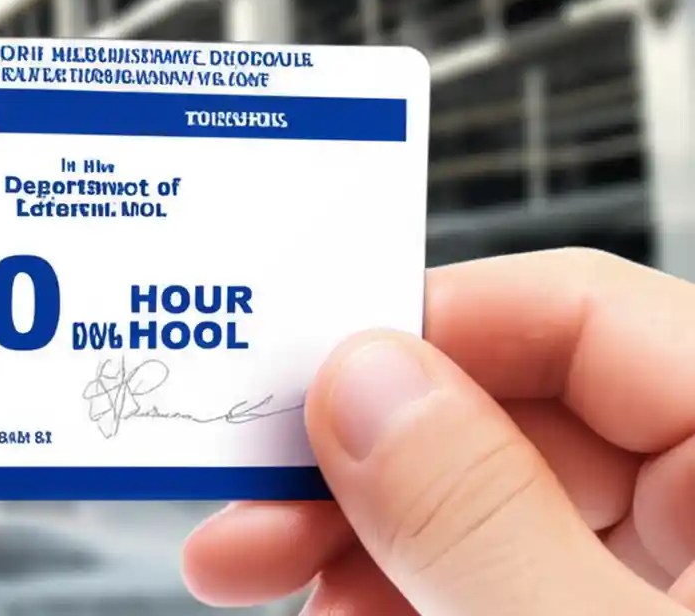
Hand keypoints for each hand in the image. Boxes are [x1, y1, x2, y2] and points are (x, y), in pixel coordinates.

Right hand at [183, 249, 694, 614]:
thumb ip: (477, 511)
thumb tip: (361, 380)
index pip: (581, 311)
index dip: (424, 326)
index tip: (300, 374)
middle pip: (505, 417)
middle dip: (353, 462)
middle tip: (244, 500)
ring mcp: (669, 576)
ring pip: (481, 505)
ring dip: (352, 536)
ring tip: (255, 573)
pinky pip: (493, 577)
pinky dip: (399, 591)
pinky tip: (335, 613)